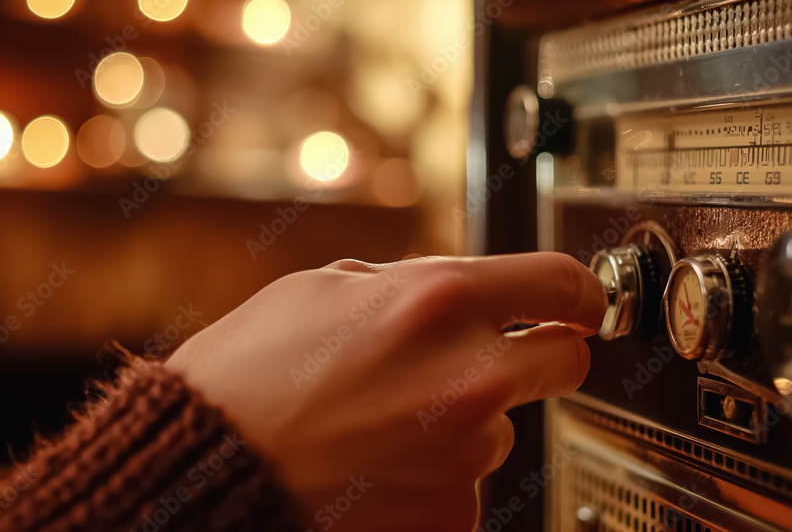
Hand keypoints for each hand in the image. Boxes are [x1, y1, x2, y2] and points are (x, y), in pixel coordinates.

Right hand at [164, 252, 605, 531]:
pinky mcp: (453, 514)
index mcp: (439, 301)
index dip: (581, 290)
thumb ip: (409, 284)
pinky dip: (436, 473)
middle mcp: (471, 376)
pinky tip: (377, 463)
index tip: (584, 301)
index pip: (561, 283)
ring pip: (504, 427)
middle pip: (568, 361)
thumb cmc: (248, 375)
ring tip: (383, 420)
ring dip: (465, 420)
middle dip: (541, 354)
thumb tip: (461, 292)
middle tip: (490, 358)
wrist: (208, 472)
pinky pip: (468, 482)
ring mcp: (467, 454)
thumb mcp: (324, 288)